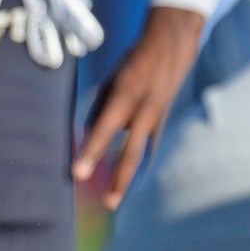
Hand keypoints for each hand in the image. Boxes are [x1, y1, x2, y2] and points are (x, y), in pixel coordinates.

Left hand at [73, 5, 203, 208]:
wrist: (172, 46)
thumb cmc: (133, 61)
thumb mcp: (113, 80)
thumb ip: (102, 106)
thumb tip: (90, 132)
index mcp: (125, 97)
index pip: (104, 131)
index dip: (91, 153)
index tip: (77, 173)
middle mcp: (144, 112)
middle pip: (129, 152)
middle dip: (116, 179)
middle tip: (106, 203)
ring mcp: (157, 118)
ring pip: (139, 154)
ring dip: (124, 177)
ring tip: (112, 200)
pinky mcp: (163, 120)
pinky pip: (147, 145)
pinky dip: (137, 161)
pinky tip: (127, 180)